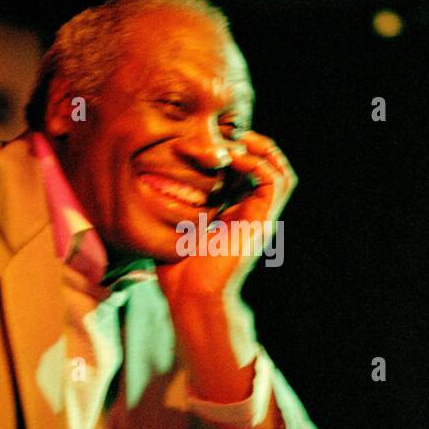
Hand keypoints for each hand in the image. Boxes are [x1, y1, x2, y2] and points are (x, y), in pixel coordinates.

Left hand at [155, 129, 295, 301]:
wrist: (192, 294)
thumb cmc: (178, 268)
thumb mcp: (173, 226)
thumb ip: (171, 205)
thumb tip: (148, 182)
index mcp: (236, 215)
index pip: (251, 174)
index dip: (239, 151)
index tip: (213, 139)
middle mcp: (253, 214)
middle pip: (273, 169)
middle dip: (255, 145)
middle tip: (230, 134)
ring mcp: (260, 218)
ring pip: (281, 173)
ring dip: (261, 151)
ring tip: (237, 141)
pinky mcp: (261, 221)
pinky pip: (272, 182)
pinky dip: (256, 164)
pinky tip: (232, 159)